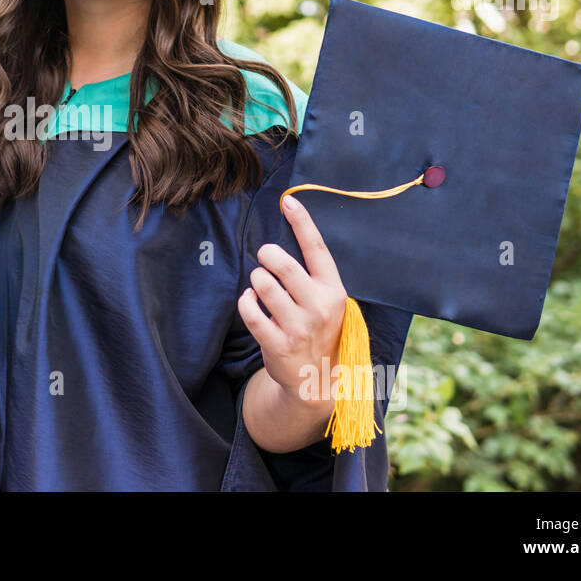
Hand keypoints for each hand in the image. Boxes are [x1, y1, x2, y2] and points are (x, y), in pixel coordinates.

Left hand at [237, 193, 346, 399]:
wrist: (316, 380)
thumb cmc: (318, 329)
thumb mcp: (328, 300)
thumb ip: (313, 273)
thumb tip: (290, 231)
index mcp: (334, 291)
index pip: (317, 249)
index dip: (302, 222)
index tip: (288, 201)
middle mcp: (319, 307)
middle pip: (283, 265)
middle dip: (267, 254)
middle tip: (265, 256)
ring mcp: (299, 327)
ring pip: (263, 285)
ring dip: (256, 279)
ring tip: (260, 285)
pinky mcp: (277, 344)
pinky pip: (250, 311)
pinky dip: (246, 302)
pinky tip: (251, 302)